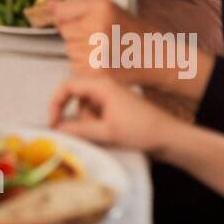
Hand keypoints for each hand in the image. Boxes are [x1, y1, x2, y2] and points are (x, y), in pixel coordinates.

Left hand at [44, 0, 151, 85]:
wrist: (157, 59)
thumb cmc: (135, 33)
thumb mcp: (109, 9)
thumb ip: (77, 5)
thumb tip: (49, 4)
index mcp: (101, 9)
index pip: (61, 11)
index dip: (65, 16)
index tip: (73, 19)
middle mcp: (97, 28)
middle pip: (64, 31)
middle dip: (76, 33)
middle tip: (98, 37)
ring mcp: (96, 52)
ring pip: (69, 49)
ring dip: (79, 50)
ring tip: (103, 50)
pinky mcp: (96, 72)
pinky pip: (75, 66)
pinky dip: (85, 66)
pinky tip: (103, 62)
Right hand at [48, 75, 177, 155]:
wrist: (170, 138)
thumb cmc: (141, 131)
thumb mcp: (107, 132)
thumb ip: (79, 130)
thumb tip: (56, 129)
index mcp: (101, 85)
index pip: (67, 86)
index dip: (55, 103)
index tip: (53, 124)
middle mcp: (103, 86)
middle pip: (75, 98)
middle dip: (76, 118)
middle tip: (81, 135)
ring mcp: (110, 97)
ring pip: (85, 109)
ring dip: (87, 124)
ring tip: (105, 136)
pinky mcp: (114, 108)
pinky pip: (95, 114)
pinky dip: (95, 126)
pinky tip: (109, 136)